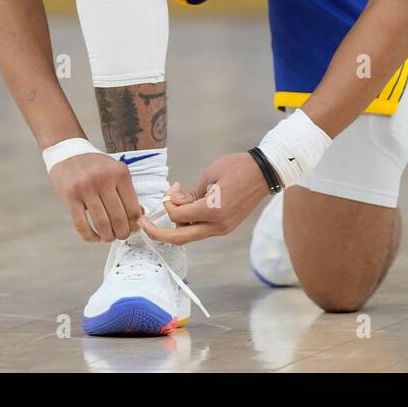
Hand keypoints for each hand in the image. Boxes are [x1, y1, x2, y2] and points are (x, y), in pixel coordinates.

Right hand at [47, 152, 141, 242]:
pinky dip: (90, 236)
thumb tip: (139, 215)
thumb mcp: (114, 170)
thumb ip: (126, 191)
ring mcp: (86, 188)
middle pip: (118, 218)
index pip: (132, 207)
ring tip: (108, 237)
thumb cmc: (94, 165)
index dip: (134, 224)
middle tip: (121, 236)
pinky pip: (81, 224)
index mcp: (120, 173)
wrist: (67, 152)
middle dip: (122, 233)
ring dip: (107, 236)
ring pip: (101, 223)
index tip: (133, 229)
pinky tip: (94, 237)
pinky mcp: (70, 196)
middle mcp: (104, 180)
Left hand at [139, 152, 270, 244]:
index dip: (168, 203)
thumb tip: (173, 204)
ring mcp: (223, 228)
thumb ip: (189, 194)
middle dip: (157, 233)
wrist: (265, 173)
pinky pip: (201, 230)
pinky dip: (189, 222)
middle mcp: (217, 225)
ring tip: (179, 198)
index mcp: (212, 210)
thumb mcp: (209, 175)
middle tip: (142, 224)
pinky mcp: (225, 227)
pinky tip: (189, 205)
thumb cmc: (238, 167)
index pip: (177, 215)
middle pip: (179, 238)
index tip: (173, 188)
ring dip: (177, 223)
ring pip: (190, 236)